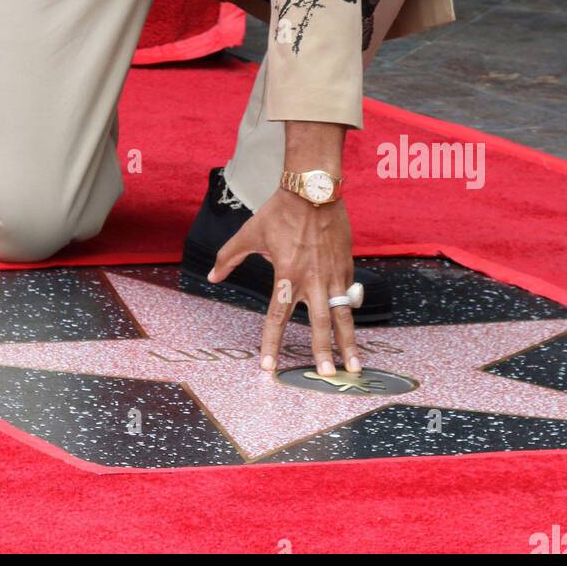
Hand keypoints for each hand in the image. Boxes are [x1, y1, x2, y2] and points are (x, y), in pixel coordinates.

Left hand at [208, 188, 362, 376]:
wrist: (313, 189)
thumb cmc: (279, 211)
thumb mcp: (250, 233)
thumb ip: (229, 256)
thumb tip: (211, 275)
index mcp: (287, 274)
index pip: (277, 317)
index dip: (272, 343)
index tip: (269, 367)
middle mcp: (313, 280)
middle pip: (320, 325)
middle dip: (323, 353)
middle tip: (327, 376)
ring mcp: (334, 274)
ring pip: (344, 316)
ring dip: (348, 343)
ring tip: (355, 366)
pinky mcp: (347, 266)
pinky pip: (349, 294)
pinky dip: (350, 311)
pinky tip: (351, 326)